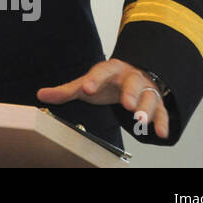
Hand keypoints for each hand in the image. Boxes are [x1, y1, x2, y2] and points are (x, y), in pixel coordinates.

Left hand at [36, 58, 168, 139]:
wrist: (134, 76)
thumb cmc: (106, 82)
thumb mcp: (86, 83)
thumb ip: (65, 90)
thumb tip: (41, 95)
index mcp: (110, 69)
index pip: (101, 71)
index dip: (94, 80)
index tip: (87, 89)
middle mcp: (130, 76)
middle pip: (132, 82)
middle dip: (130, 93)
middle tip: (126, 104)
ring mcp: (145, 88)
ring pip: (149, 96)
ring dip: (147, 108)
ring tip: (141, 119)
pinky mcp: (157, 102)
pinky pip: (162, 111)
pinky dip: (162, 122)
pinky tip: (160, 133)